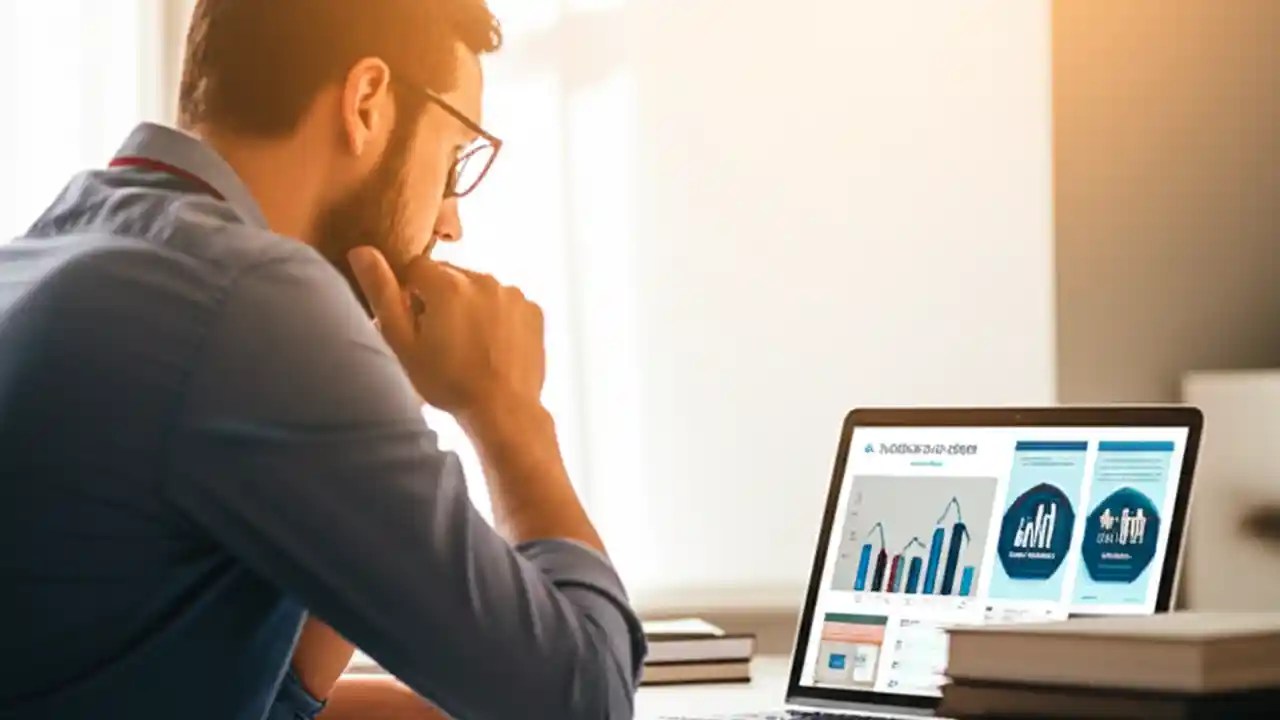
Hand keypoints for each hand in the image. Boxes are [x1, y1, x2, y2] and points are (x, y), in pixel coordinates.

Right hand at [347, 247, 545, 418]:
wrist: (503, 410)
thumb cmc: (447, 382)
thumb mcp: (403, 343)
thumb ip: (382, 293)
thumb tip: (361, 251)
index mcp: (447, 283)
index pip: (416, 268)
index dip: (410, 293)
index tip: (415, 323)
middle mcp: (483, 278)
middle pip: (449, 276)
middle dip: (440, 298)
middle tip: (440, 339)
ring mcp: (512, 294)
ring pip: (479, 289)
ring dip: (469, 306)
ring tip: (468, 346)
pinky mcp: (533, 310)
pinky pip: (505, 303)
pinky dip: (497, 316)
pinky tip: (492, 346)